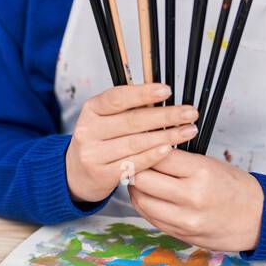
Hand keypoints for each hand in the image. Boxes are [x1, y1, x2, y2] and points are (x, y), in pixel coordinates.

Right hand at [65, 83, 198, 204]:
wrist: (76, 173)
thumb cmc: (100, 140)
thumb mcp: (105, 118)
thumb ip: (128, 107)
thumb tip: (162, 94)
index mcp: (91, 109)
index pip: (117, 97)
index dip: (143, 93)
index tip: (167, 90)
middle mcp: (88, 130)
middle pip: (132, 120)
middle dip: (165, 115)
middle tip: (189, 113)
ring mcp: (93, 154)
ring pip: (135, 142)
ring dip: (166, 135)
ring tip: (187, 131)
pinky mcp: (102, 174)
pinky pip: (133, 163)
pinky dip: (153, 156)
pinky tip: (169, 149)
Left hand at [127, 149, 264, 252]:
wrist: (258, 218)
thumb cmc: (235, 187)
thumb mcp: (211, 164)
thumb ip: (179, 161)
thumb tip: (147, 152)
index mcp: (201, 171)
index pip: (158, 155)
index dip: (145, 148)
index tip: (139, 145)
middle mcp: (191, 196)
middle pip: (142, 178)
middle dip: (133, 168)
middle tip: (132, 161)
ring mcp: (185, 219)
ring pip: (141, 200)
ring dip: (134, 188)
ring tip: (137, 179)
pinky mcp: (181, 234)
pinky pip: (150, 218)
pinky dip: (143, 205)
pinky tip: (146, 196)